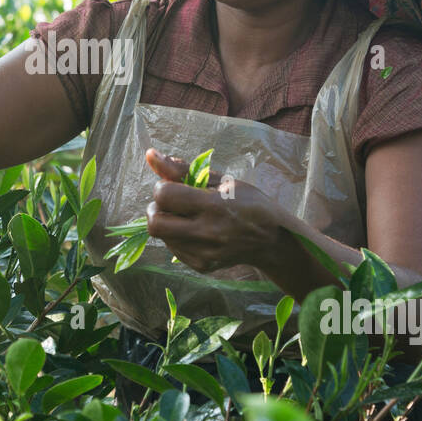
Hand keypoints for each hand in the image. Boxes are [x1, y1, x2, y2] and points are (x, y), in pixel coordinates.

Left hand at [143, 149, 284, 273]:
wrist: (271, 238)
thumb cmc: (248, 202)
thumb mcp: (221, 179)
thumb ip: (182, 169)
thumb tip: (150, 155)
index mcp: (213, 206)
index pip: (164, 195)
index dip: (162, 187)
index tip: (174, 187)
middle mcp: (207, 233)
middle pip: (154, 224)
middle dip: (155, 209)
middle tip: (169, 204)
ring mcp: (204, 253)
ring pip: (162, 237)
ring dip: (167, 222)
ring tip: (188, 216)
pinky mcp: (202, 266)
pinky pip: (173, 248)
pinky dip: (177, 237)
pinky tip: (195, 231)